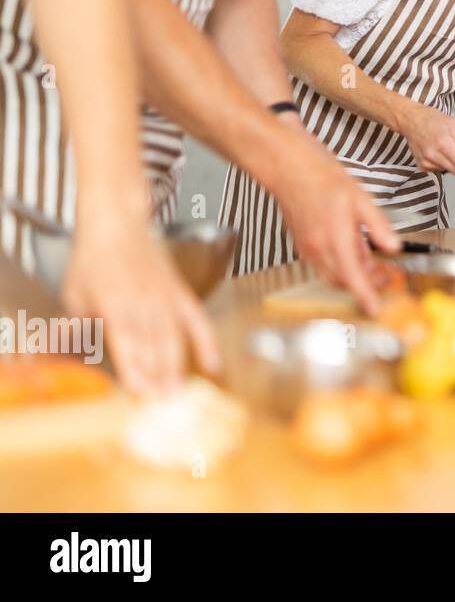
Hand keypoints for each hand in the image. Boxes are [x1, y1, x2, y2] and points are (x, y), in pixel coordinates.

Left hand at [62, 223, 219, 395]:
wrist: (119, 224)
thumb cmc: (93, 258)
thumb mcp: (74, 293)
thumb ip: (77, 326)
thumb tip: (67, 351)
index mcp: (115, 303)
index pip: (127, 342)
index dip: (135, 368)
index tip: (140, 391)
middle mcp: (144, 302)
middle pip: (154, 345)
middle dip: (159, 377)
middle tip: (163, 404)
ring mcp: (165, 298)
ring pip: (175, 338)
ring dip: (177, 367)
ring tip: (179, 392)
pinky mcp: (180, 293)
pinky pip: (198, 321)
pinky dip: (207, 343)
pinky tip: (212, 364)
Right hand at [272, 138, 401, 314]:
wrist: (289, 168)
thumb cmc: (321, 177)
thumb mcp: (360, 198)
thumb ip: (378, 226)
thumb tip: (394, 246)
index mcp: (334, 239)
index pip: (353, 278)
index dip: (366, 296)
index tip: (375, 309)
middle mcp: (318, 248)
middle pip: (344, 281)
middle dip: (366, 285)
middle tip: (387, 277)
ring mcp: (308, 248)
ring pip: (333, 275)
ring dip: (354, 276)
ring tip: (374, 265)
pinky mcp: (303, 244)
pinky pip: (324, 265)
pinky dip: (341, 267)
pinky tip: (355, 253)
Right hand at [397, 104, 454, 180]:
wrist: (410, 120)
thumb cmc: (431, 119)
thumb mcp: (453, 125)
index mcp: (443, 143)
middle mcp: (433, 155)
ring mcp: (426, 162)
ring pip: (450, 171)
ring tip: (448, 148)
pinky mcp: (422, 166)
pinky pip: (440, 170)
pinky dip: (445, 164)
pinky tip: (440, 152)